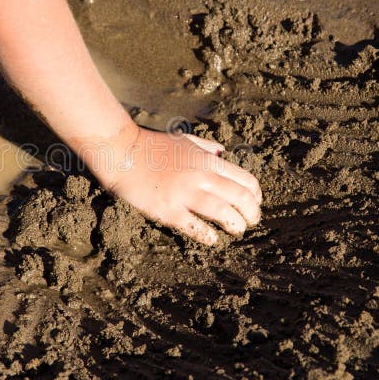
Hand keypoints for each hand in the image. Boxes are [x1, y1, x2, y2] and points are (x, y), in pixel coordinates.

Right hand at [95, 127, 262, 244]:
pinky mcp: (168, 209)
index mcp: (207, 160)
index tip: (254, 204)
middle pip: (240, 198)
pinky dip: (208, 235)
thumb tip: (223, 153)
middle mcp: (201, 176)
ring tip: (237, 230)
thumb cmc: (152, 146)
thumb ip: (206, 146)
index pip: (245, 180)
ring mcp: (184, 193)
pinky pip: (195, 226)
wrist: (122, 152)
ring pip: (223, 212)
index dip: (256, 196)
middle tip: (250, 222)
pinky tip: (213, 239)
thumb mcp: (184, 139)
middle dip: (252, 213)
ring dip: (236, 225)